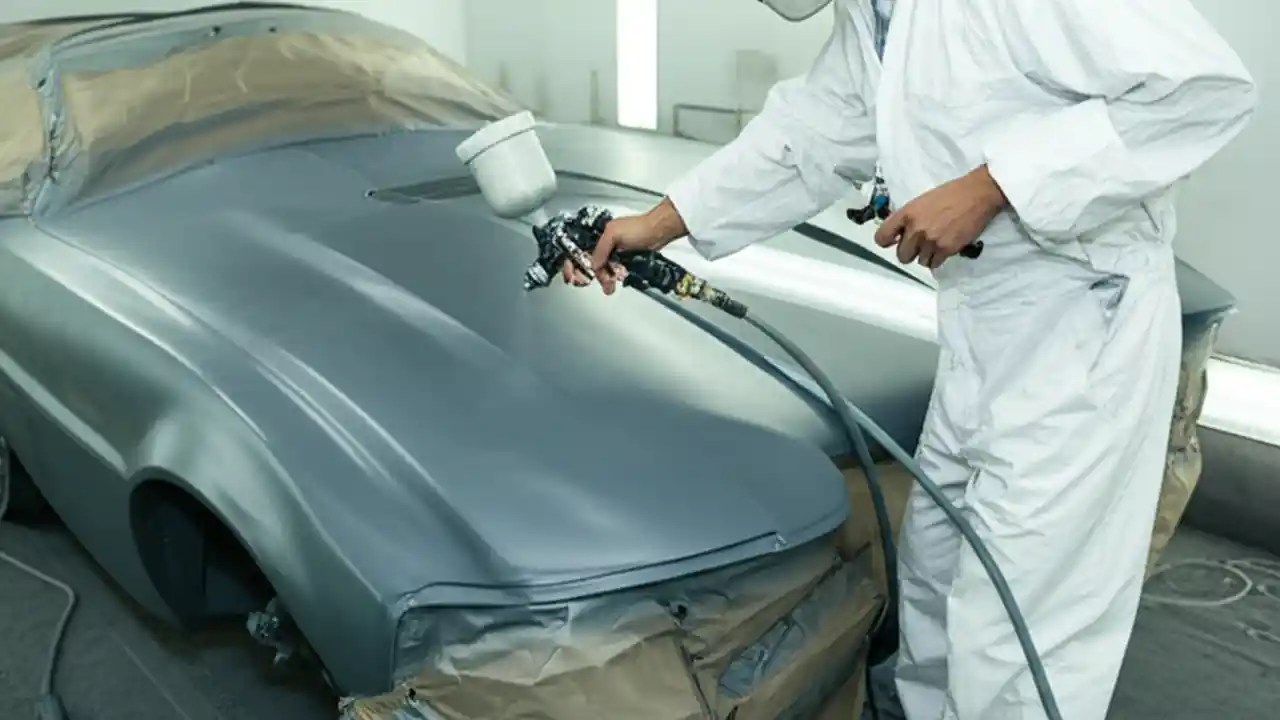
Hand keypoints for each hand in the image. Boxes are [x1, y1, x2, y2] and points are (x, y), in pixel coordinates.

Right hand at [562, 197, 687, 294]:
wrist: (658, 232)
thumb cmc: (639, 228)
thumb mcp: (614, 235)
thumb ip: (600, 250)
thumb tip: (593, 265)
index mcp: (596, 236)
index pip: (577, 251)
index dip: (572, 264)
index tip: (574, 277)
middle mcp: (602, 246)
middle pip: (587, 264)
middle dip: (588, 275)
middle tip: (592, 282)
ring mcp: (612, 255)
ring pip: (601, 272)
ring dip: (603, 280)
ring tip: (609, 286)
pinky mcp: (622, 262)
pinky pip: (613, 273)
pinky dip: (613, 279)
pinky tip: (615, 283)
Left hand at [874, 165, 1006, 268]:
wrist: (977, 194)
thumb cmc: (951, 194)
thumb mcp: (922, 201)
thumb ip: (908, 217)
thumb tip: (900, 233)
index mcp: (907, 213)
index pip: (881, 237)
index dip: (887, 241)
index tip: (894, 241)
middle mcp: (915, 229)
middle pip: (902, 255)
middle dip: (911, 251)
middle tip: (921, 243)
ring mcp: (931, 241)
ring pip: (920, 261)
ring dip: (927, 255)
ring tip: (937, 242)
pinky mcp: (946, 249)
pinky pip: (934, 264)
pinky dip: (939, 258)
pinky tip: (945, 247)